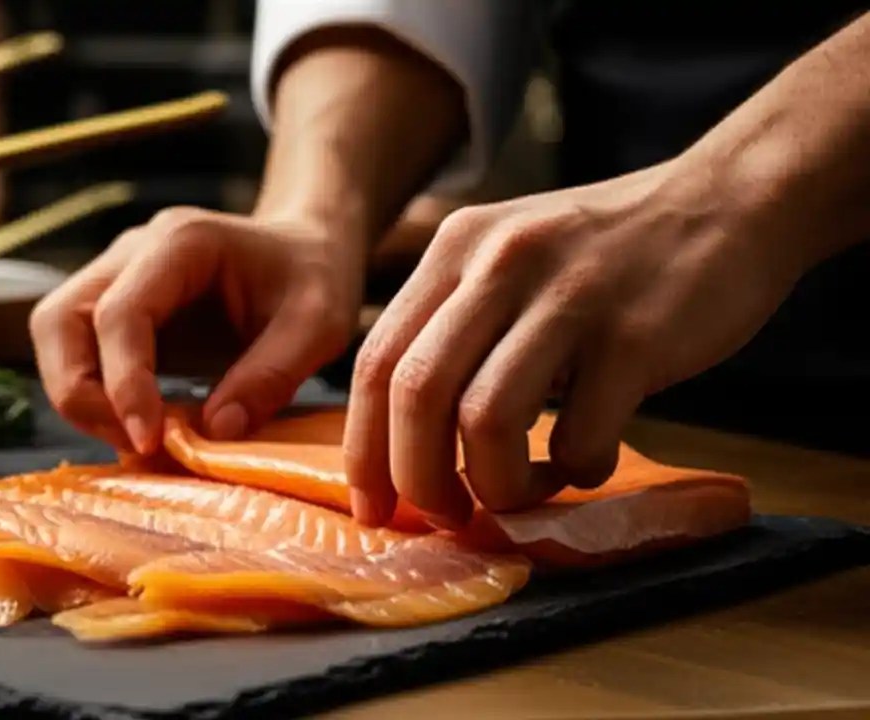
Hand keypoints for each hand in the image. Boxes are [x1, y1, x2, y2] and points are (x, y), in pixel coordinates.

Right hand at [30, 207, 364, 453]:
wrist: (305, 247)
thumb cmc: (314, 278)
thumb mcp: (319, 324)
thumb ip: (272, 375)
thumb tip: (213, 433)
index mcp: (179, 243)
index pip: (119, 314)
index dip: (125, 384)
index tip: (150, 441)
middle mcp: (130, 252)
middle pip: (59, 321)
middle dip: (81, 394)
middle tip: (136, 445)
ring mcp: (113, 275)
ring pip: (53, 335)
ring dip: (78, 397)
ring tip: (136, 439)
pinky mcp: (112, 306)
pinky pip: (74, 350)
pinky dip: (92, 394)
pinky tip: (140, 425)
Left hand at [344, 158, 808, 528]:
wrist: (730, 201)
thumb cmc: (608, 254)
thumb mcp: (511, 258)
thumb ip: (456, 326)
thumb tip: (402, 443)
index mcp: (456, 249)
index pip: (375, 361)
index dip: (364, 448)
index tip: (370, 507)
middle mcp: (498, 264)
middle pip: (415, 394)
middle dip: (417, 479)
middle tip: (445, 517)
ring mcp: (567, 296)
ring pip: (485, 421)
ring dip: (496, 485)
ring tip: (521, 493)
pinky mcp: (633, 334)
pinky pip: (579, 435)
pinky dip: (576, 471)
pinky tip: (589, 459)